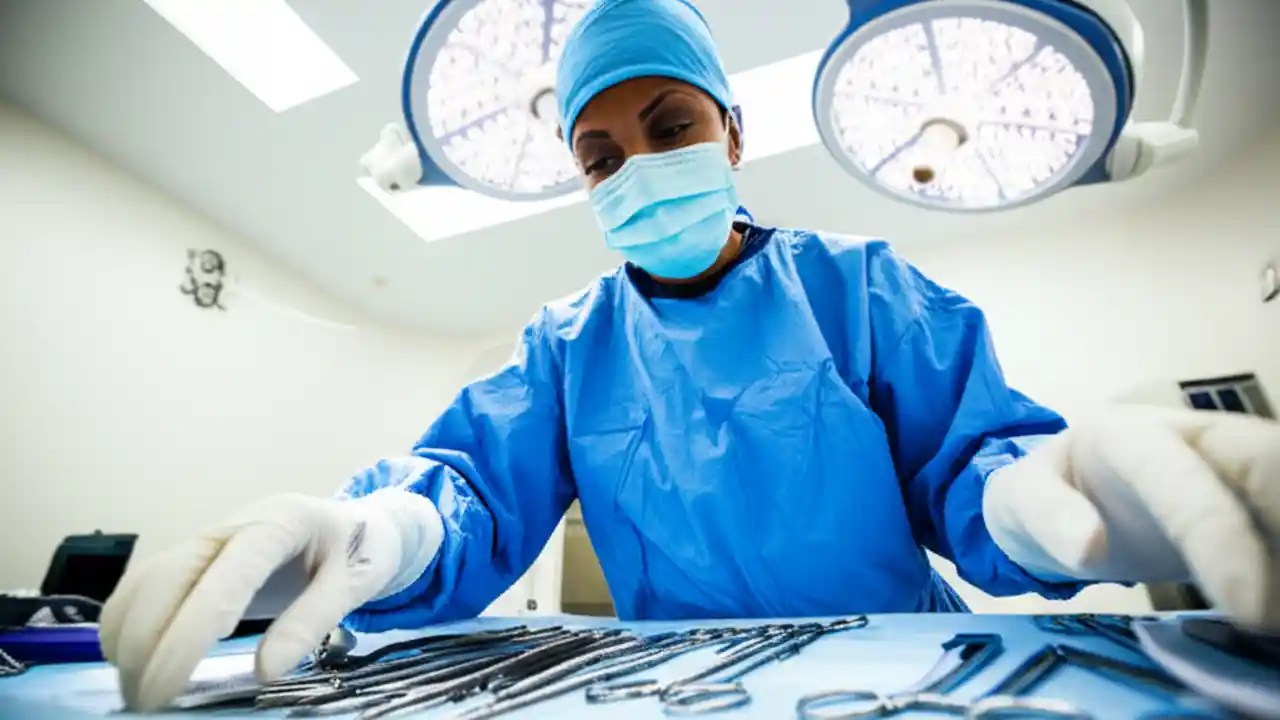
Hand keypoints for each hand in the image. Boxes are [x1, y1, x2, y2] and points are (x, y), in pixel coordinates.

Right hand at [99, 490, 441, 710]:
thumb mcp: (355, 584)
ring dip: (128, 633)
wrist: (356, 522)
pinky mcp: (196, 554)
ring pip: (147, 578)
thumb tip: (266, 670)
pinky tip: (129, 658)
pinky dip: (126, 619)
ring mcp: (209, 537)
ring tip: (133, 687)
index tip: (168, 686)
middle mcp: (233, 525)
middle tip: (145, 701)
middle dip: (146, 641)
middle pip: (167, 578)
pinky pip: (147, 582)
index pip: (223, 579)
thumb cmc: (360, 550)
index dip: (189, 634)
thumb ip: (312, 622)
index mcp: (279, 524)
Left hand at [984, 406, 1278, 628]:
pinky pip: (1274, 533)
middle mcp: (1201, 444)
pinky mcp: (1250, 515)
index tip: (1248, 607)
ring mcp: (1234, 478)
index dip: (1220, 535)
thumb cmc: (1047, 490)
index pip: (1185, 478)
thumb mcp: (1021, 498)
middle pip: (1265, 471)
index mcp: (1136, 436)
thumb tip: (1089, 550)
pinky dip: (1278, 571)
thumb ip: (1047, 514)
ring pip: (1277, 496)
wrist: (1067, 494)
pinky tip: (1279, 612)